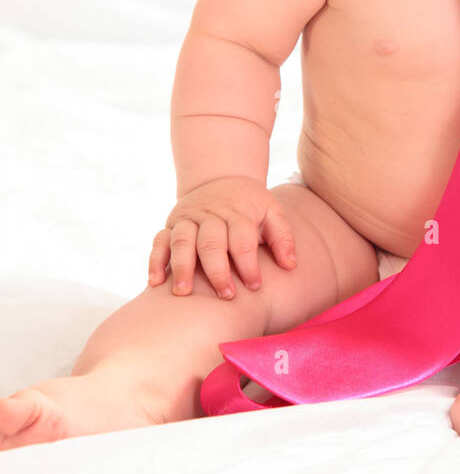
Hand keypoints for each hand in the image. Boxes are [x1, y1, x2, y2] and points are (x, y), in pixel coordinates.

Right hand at [148, 176, 296, 298]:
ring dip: (182, 266)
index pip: (242, 239)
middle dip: (217, 270)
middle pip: (211, 242)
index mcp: (237, 213)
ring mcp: (188, 219)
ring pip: (181, 241)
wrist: (220, 178)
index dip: (248, 263)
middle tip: (225, 295)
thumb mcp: (271, 211)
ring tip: (184, 293)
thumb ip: (282, 236)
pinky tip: (155, 282)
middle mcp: (210, 215)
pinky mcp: (171, 225)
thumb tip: (291, 265)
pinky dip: (155, 260)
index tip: (255, 286)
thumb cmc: (249, 204)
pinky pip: (159, 240)